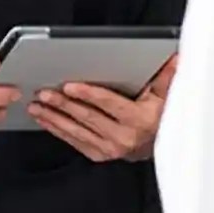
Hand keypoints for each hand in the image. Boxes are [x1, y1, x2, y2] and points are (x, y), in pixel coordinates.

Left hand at [28, 55, 177, 161]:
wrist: (158, 148)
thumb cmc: (160, 119)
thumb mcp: (166, 97)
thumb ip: (167, 77)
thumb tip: (175, 58)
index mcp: (139, 120)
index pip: (110, 104)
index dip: (89, 94)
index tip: (70, 86)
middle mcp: (123, 137)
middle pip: (88, 117)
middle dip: (64, 103)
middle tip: (45, 92)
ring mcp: (109, 148)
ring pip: (77, 130)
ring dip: (55, 117)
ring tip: (38, 104)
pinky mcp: (99, 154)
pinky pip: (74, 141)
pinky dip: (56, 129)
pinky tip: (44, 119)